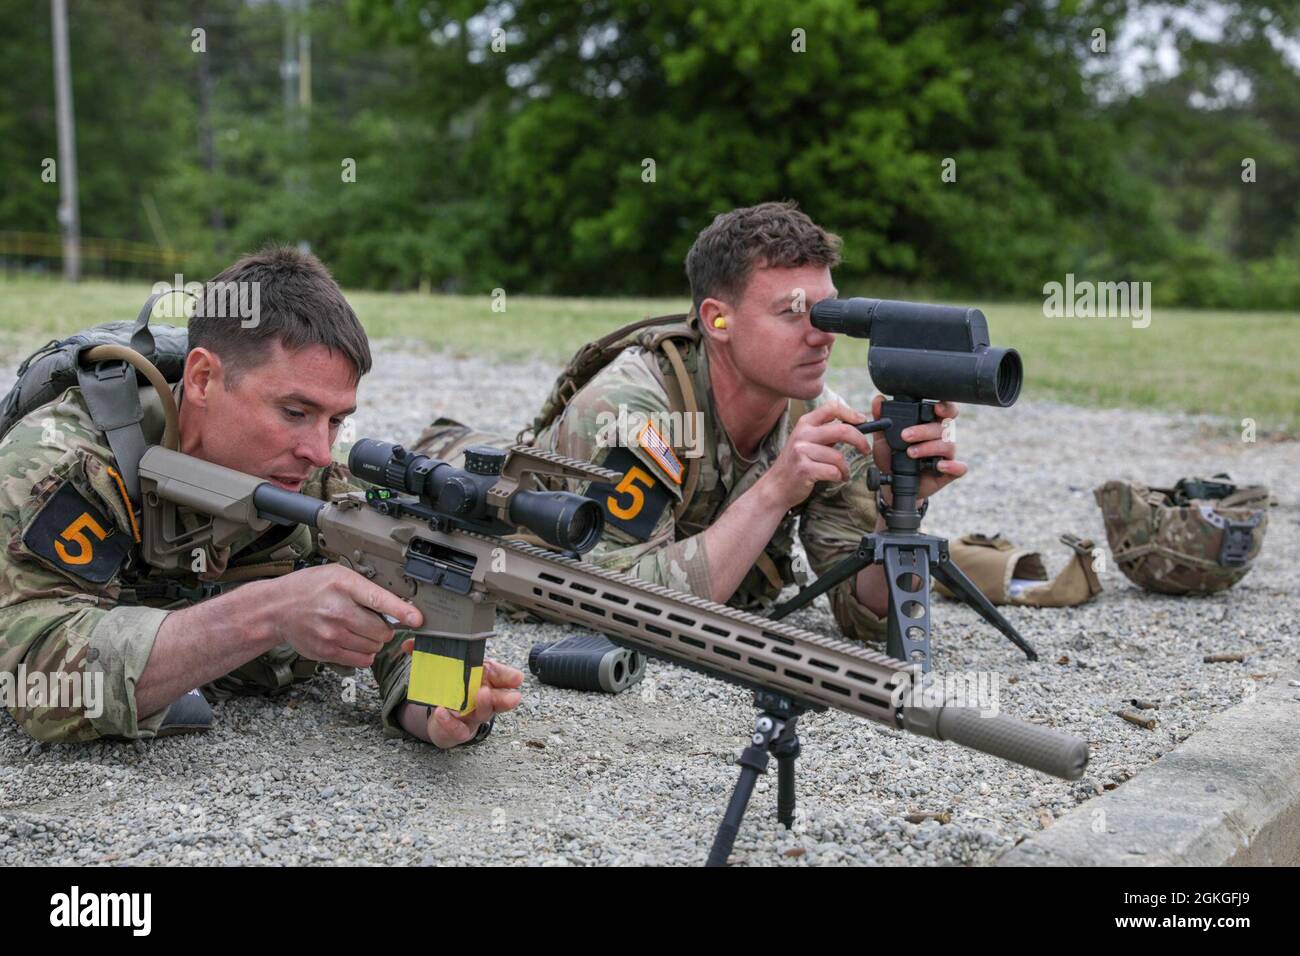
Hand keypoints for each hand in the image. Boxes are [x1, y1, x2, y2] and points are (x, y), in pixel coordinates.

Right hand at [246, 564, 421, 667]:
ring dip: (375, 641)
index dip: (402, 611)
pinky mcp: (326, 651)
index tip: (418, 619)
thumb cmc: (311, 588)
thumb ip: (366, 588)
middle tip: (374, 620)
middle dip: (385, 628)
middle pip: (381, 630)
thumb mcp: (338, 575)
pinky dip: (365, 653)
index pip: (379, 600)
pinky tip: (354, 640)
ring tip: (359, 629)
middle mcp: (337, 610)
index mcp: (343, 585)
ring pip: (374, 646)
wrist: (278, 608)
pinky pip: (362, 659)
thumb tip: (399, 605)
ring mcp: (331, 633)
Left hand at [399, 647, 523, 747]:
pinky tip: (442, 712)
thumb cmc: (450, 687)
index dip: (510, 677)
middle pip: (501, 699)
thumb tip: (407, 644)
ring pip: (484, 714)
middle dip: (506, 697)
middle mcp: (484, 699)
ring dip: (484, 705)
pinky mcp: (459, 731)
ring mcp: (473, 717)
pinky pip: (457, 729)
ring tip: (482, 695)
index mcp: (485, 679)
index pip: (504, 677)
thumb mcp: (444, 668)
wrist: (440, 715)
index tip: (516, 678)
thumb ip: (428, 653)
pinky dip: (449, 722)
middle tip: (511, 695)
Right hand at [761, 401, 872, 510]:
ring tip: (842, 473)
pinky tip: (836, 478)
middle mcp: (802, 434)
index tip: (862, 421)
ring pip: (838, 457)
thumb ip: (826, 432)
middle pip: (842, 430)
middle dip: (860, 441)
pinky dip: (839, 477)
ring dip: (845, 468)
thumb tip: (853, 424)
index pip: (832, 408)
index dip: (851, 413)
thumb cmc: (797, 463)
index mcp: (805, 423)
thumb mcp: (807, 441)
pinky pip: (833, 471)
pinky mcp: (804, 469)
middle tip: (865, 449)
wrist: (776, 486)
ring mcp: (802, 451)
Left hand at [868, 395, 967, 506]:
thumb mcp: (883, 438)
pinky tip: (939, 465)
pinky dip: (952, 466)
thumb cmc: (892, 456)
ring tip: (910, 453)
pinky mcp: (948, 472)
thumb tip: (878, 399)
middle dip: (924, 430)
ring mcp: (946, 455)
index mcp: (930, 424)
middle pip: (944, 427)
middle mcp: (942, 437)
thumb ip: (882, 419)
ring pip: (948, 445)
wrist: (891, 484)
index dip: (945, 407)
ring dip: (928, 448)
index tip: (935, 407)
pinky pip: (960, 468)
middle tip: (905, 436)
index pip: (945, 411)